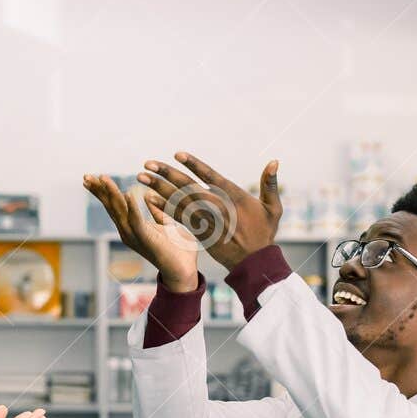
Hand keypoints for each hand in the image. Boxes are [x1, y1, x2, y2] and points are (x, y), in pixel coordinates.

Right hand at [82, 173, 199, 293]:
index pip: (114, 205)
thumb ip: (156, 212)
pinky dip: (132, 207)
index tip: (95, 177)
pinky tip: (128, 193)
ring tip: (103, 178)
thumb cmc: (176, 250)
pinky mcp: (146, 238)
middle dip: (99, 191)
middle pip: (111, 207)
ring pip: (120, 210)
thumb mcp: (165, 224)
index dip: (104, 191)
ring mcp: (135, 235)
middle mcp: (128, 231)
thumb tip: (147, 196)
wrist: (183, 271)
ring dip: (112, 194)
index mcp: (132, 227)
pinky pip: (137, 220)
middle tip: (86, 176)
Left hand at [138, 152, 280, 269]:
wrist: (255, 263)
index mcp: (233, 196)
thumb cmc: (265, 233)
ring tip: (142, 178)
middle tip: (148, 164)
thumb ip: (270, 184)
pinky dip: (164, 209)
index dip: (193, 164)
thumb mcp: (273, 208)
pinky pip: (178, 219)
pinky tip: (148, 200)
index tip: (177, 154)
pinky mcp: (200, 233)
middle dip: (166, 174)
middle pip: (187, 186)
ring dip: (159, 188)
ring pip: (179, 201)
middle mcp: (217, 207)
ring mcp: (207, 221)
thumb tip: (274, 161)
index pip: (210, 175)